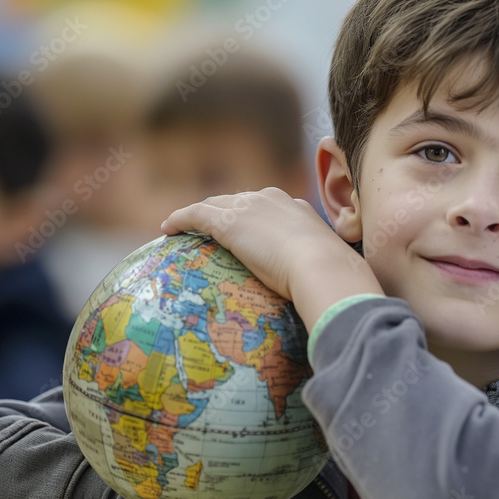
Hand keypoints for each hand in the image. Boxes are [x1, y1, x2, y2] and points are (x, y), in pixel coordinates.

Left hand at [161, 188, 382, 330]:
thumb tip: (327, 298)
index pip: (268, 208)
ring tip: (184, 226)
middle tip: (211, 228)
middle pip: (239, 201)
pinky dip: (181, 218)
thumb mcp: (328, 270)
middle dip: (225, 210)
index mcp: (298, 209)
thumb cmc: (330, 276)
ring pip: (216, 204)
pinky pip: (197, 214)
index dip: (254, 217)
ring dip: (200, 213)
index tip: (247, 233)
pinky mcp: (229, 222)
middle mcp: (273, 200)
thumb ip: (321, 274)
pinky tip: (167, 229)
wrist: (322, 266)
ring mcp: (250, 208)